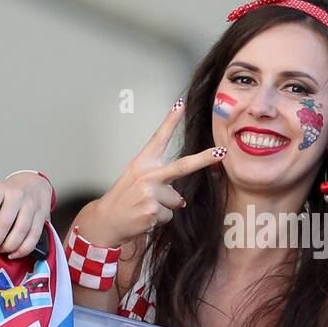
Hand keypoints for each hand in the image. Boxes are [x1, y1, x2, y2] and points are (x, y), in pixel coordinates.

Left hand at [0, 172, 52, 258]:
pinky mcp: (42, 216)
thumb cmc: (10, 191)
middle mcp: (17, 196)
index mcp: (0, 189)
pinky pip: (33, 237)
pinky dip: (23, 250)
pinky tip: (14, 252)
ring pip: (20, 232)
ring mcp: (31, 206)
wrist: (34, 182)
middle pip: (5, 224)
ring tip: (0, 250)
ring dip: (8, 246)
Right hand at [80, 99, 226, 246]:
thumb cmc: (122, 199)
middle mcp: (147, 175)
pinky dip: (160, 219)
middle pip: (182, 166)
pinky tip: (145, 217)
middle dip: (204, 159)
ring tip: (146, 208)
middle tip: (221, 152)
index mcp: (142, 164)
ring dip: (165, 207)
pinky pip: (169, 215)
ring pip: (176, 201)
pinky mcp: (152, 211)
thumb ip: (158, 182)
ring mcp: (150, 193)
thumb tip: (181, 199)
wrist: (106, 221)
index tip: (180, 105)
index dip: (170, 121)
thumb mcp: (134, 180)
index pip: (158, 139)